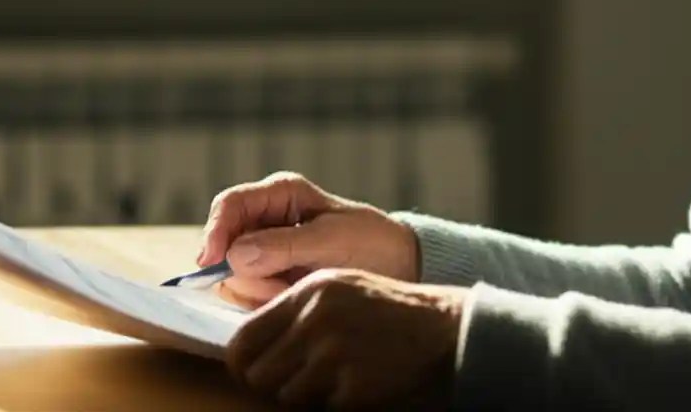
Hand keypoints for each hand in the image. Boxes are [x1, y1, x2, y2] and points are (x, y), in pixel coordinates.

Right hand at [199, 172, 420, 307]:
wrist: (396, 266)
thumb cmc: (370, 242)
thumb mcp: (332, 241)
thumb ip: (285, 246)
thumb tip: (234, 255)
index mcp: (280, 194)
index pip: (230, 205)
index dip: (214, 231)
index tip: (211, 263)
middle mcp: (265, 218)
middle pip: (226, 245)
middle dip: (249, 271)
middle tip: (284, 285)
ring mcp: (264, 248)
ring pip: (233, 274)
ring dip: (259, 289)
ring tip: (296, 288)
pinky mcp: (269, 275)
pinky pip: (247, 292)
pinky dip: (265, 300)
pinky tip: (293, 296)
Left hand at [226, 269, 465, 410]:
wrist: (447, 332)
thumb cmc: (392, 313)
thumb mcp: (341, 290)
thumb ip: (297, 311)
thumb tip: (247, 347)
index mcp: (309, 293)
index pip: (244, 340)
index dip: (243, 364)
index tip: (253, 372)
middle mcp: (316, 320)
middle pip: (258, 374)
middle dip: (273, 384)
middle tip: (299, 380)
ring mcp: (333, 355)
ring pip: (287, 396)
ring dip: (307, 396)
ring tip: (338, 377)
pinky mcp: (353, 387)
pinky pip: (321, 409)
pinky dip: (337, 404)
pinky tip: (360, 384)